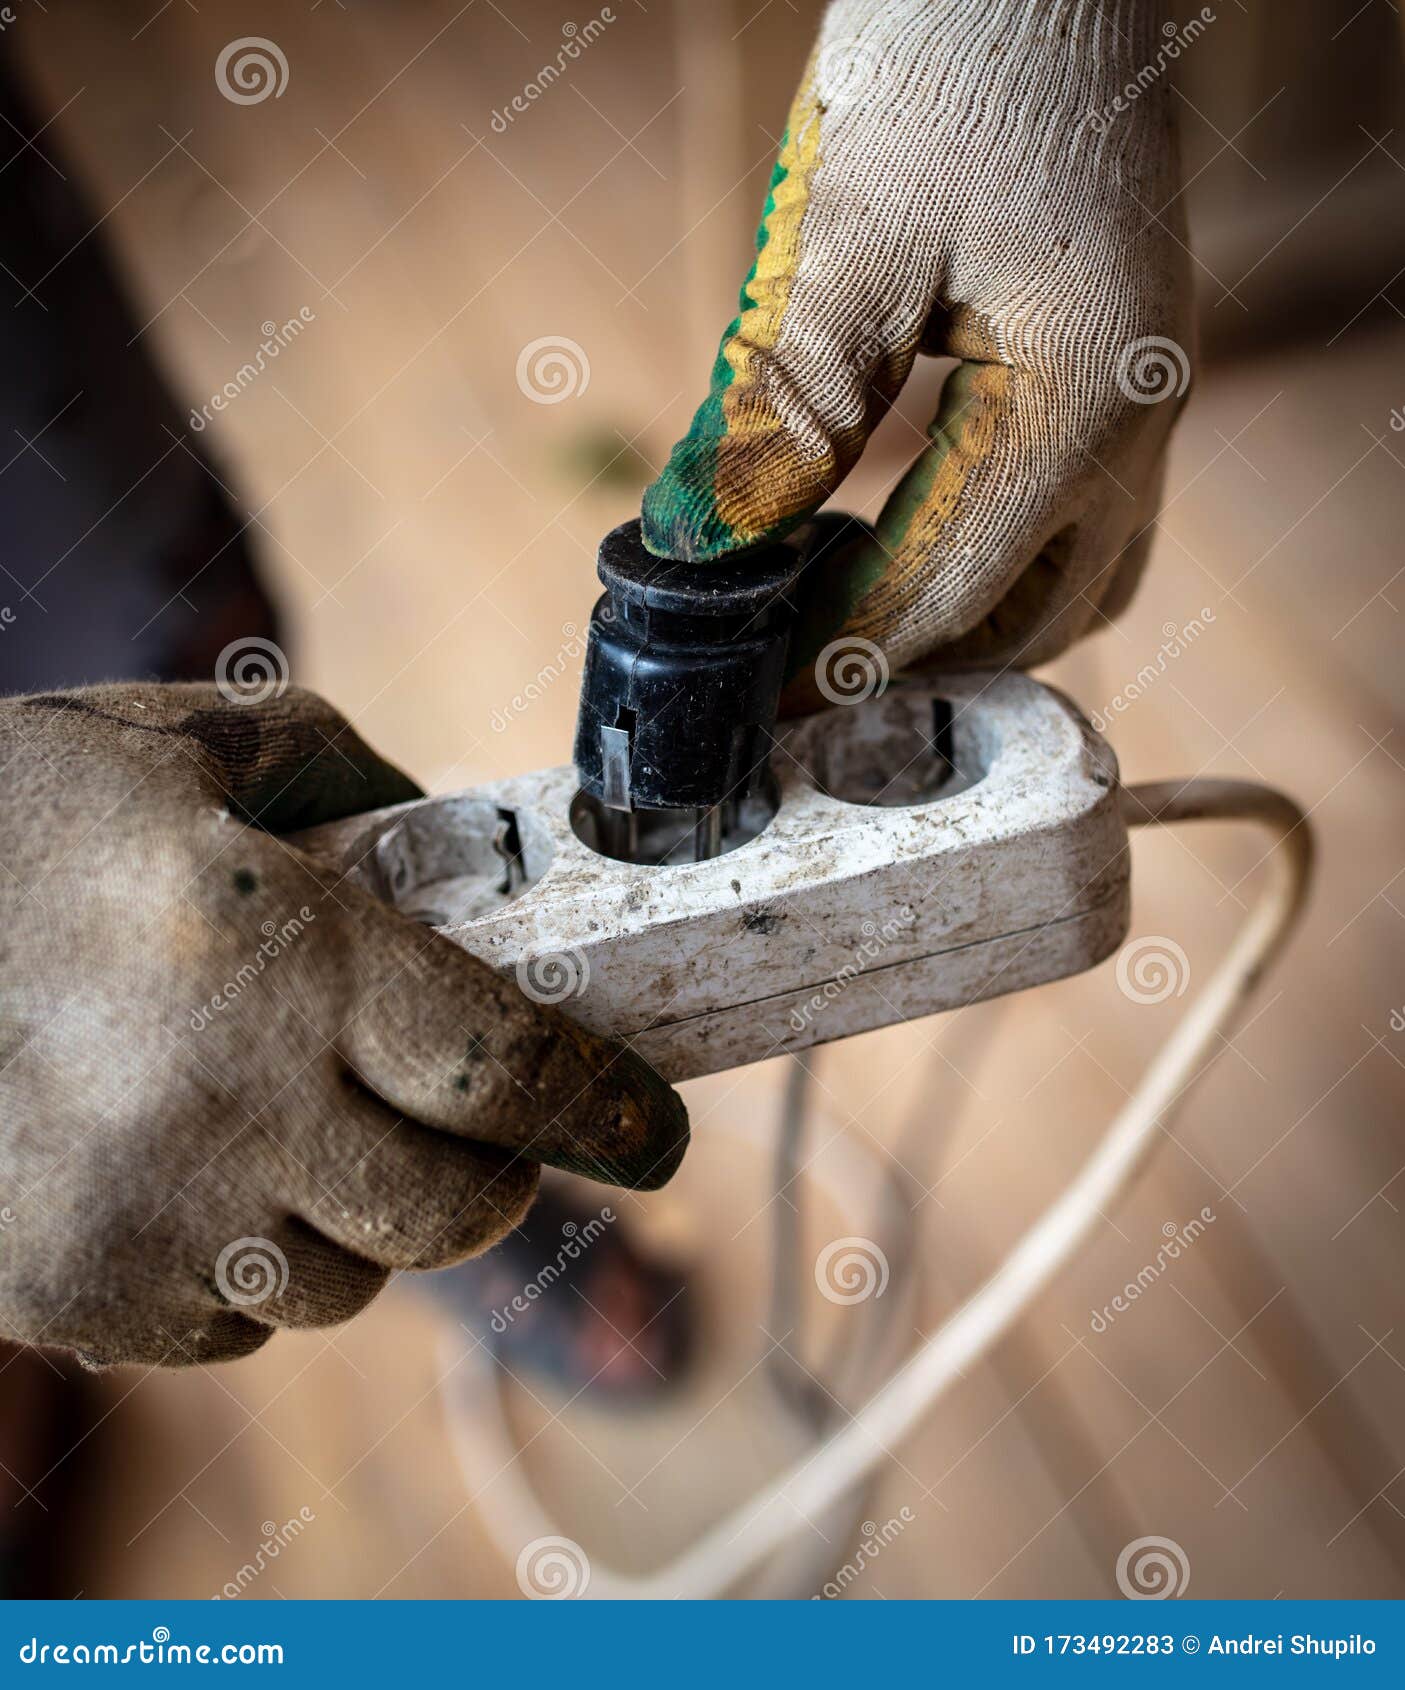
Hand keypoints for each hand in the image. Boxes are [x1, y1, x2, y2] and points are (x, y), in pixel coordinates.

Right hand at [0, 683, 686, 1366]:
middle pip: (455, 1207)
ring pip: (350, 1286)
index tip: (655, 1129)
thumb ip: (341, 777)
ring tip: (315, 1140)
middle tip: (493, 1134)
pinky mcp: (71, 1296)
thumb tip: (460, 840)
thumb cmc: (2, 829)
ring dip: (371, 1225)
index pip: (508, 1066)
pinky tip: (206, 1181)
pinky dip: (257, 1267)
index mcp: (273, 947)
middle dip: (501, 1176)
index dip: (608, 1108)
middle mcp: (224, 1100)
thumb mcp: (176, 748)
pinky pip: (235, 1325)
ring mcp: (143, 1217)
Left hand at [643, 0, 1192, 692]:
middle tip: (803, 675)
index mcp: (1082, 401)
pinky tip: (921, 534)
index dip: (845, 660)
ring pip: (1081, 580)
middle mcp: (1140, 417)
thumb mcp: (850, 237)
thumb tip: (702, 541)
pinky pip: (1087, 514)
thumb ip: (784, 407)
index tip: (761, 702)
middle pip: (1036, 619)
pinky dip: (1004, 558)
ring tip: (860, 628)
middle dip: (918, 664)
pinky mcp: (1126, 360)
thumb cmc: (960, 56)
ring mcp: (1148, 390)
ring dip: (973, 625)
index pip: (947, 592)